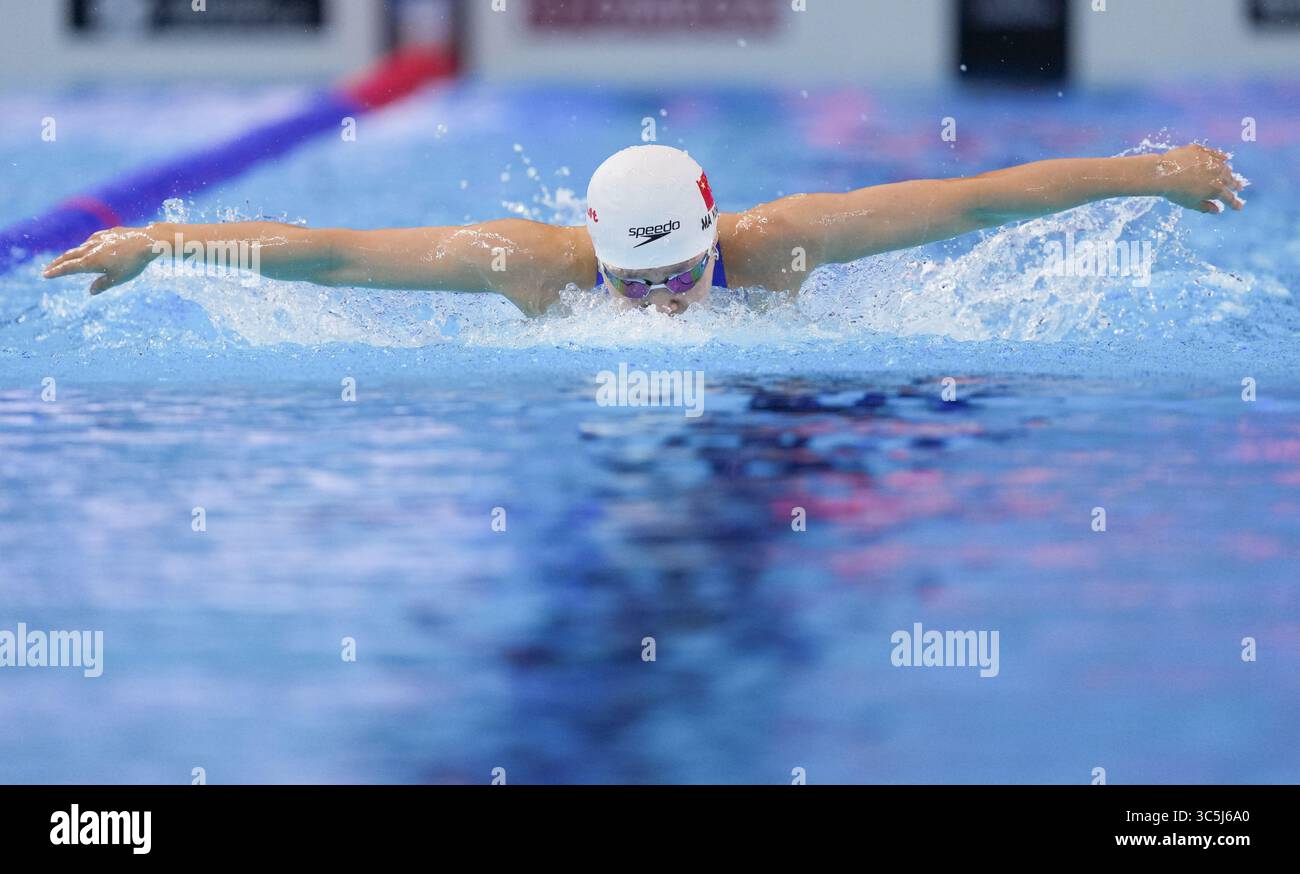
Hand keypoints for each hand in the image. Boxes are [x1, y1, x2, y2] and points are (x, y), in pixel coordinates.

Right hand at [42, 225, 162, 293]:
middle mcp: (91, 248)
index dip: (56, 272)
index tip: (46, 275)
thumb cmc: (134, 263)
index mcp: (91, 261)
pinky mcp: (108, 233)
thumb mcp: (119, 278)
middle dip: (58, 263)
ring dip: (72, 254)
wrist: (148, 241)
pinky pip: (93, 240)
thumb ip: (103, 284)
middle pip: (70, 256)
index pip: (68, 267)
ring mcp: (99, 239)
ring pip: (81, 247)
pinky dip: (86, 246)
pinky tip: (89, 247)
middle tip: (49, 268)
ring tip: (68, 259)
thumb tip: (91, 291)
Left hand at [1156, 144, 1245, 213]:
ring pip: (1224, 167)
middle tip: (1239, 188)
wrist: (1162, 173)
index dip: (1235, 204)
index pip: (1229, 198)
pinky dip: (1220, 157)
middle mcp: (1218, 173)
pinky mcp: (1203, 151)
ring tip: (1229, 175)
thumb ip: (1205, 207)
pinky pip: (1215, 154)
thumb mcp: (1190, 203)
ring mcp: (1211, 161)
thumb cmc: (1175, 192)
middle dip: (1235, 185)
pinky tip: (1224, 158)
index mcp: (1216, 189)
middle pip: (1230, 180)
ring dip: (1228, 172)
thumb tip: (1216, 211)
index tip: (1239, 207)